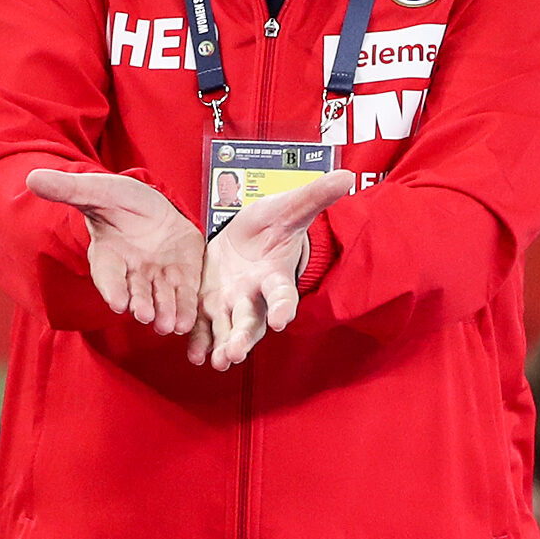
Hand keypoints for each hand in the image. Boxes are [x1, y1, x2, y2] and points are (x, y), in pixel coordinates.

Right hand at [27, 170, 203, 335]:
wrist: (153, 206)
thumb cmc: (120, 200)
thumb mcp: (100, 190)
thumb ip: (71, 190)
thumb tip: (33, 178)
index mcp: (109, 255)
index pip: (107, 275)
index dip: (112, 289)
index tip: (117, 302)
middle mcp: (132, 272)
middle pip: (135, 293)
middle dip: (140, 305)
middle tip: (145, 315)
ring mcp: (157, 277)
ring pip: (160, 299)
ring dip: (165, 312)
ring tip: (169, 325)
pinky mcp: (182, 276)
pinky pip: (184, 295)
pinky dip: (186, 309)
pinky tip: (188, 323)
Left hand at [188, 170, 353, 370]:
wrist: (248, 233)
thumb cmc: (273, 223)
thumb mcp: (289, 207)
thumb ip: (314, 196)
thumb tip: (346, 178)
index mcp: (275, 276)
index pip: (282, 295)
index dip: (283, 307)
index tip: (281, 321)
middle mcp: (254, 295)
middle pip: (252, 321)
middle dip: (244, 337)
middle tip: (236, 353)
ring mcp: (231, 302)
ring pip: (228, 328)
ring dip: (223, 346)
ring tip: (218, 360)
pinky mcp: (209, 302)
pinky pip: (204, 325)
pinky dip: (199, 340)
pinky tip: (194, 354)